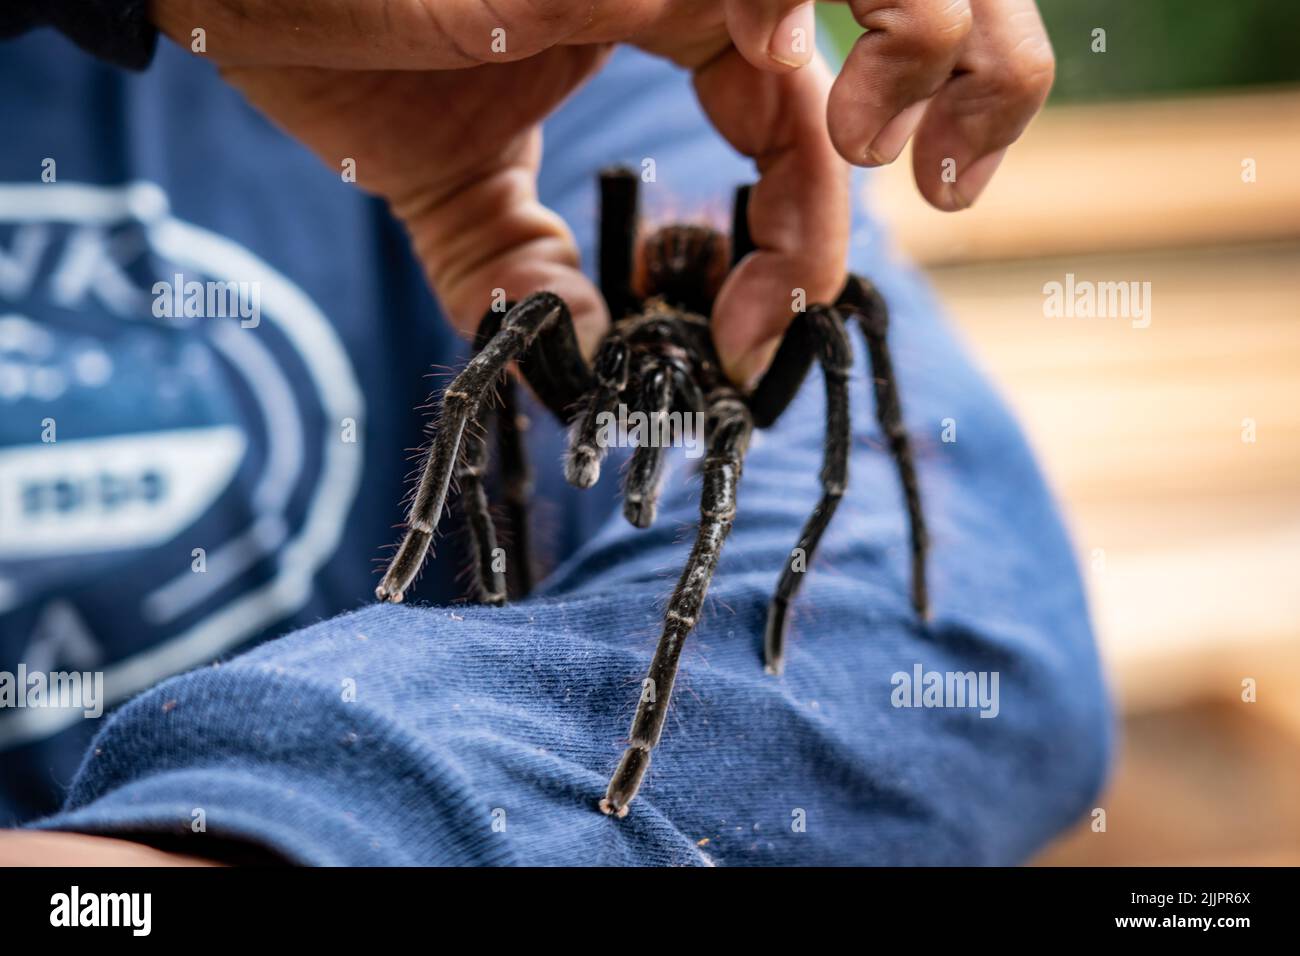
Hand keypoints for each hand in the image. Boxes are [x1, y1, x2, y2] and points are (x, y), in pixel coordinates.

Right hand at [148, 1, 1051, 385]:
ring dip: (949, 55)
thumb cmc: (334, 48)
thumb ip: (526, 271)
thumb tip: (584, 374)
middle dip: (958, 102)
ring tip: (889, 166)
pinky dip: (870, 33)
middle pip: (901, 18)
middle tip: (918, 215)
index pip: (800, 114)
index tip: (762, 332)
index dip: (807, 229)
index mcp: (669, 13)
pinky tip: (837, 121)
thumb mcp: (456, 190)